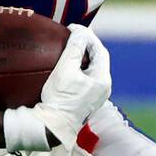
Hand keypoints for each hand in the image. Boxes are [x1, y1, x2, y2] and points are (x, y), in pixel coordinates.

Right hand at [4, 24, 110, 153]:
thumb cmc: (59, 98)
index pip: (100, 51)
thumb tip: (80, 31)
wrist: (51, 126)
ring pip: (92, 69)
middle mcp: (103, 89)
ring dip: (82, 56)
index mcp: (103, 80)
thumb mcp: (65, 69)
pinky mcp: (86, 100)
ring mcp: (95, 96)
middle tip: (72, 35)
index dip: (89, 37)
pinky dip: (78, 67)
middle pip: (98, 59)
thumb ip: (74, 48)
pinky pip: (86, 78)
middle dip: (86, 45)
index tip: (74, 28)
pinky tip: (66, 64)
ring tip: (68, 46)